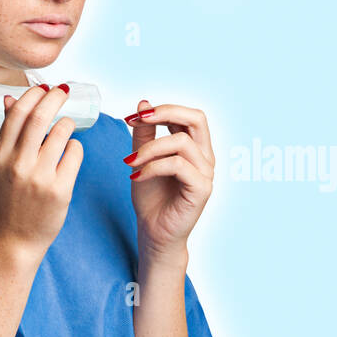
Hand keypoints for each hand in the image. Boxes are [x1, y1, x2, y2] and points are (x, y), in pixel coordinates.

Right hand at [0, 84, 83, 260]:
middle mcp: (17, 164)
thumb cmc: (9, 197)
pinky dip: (75, 147)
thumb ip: (7, 132)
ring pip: (62, 133)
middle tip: (64, 90)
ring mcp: (39, 178)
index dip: (33, 94)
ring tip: (66, 127)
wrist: (15, 238)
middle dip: (55, 97)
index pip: (17, 113)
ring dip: (67, 124)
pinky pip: (75, 153)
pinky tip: (70, 153)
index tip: (45, 87)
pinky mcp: (60, 190)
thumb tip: (9, 97)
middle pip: (39, 117)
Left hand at [123, 99, 214, 259]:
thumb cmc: (152, 198)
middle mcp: (205, 157)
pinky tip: (136, 177)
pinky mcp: (201, 189)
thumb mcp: (142, 159)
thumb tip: (144, 103)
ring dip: (149, 149)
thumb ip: (145, 134)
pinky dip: (153, 166)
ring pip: (181, 142)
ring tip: (130, 163)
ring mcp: (206, 173)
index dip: (162, 109)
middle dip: (165, 113)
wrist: (154, 232)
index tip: (133, 117)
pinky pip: (177, 165)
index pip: (189, 115)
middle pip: (197, 118)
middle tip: (137, 121)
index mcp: (195, 147)